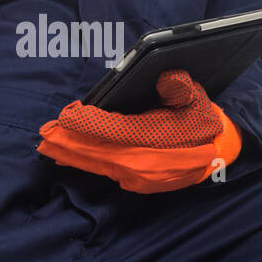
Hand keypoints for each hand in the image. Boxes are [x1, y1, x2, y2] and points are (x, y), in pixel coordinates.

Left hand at [37, 69, 242, 192]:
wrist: (217, 157)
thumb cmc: (203, 122)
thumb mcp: (199, 100)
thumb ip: (181, 88)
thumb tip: (167, 77)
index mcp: (159, 140)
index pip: (118, 130)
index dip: (90, 123)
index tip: (67, 114)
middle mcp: (147, 163)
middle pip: (100, 152)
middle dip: (70, 143)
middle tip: (44, 135)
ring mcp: (140, 178)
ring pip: (99, 165)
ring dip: (72, 156)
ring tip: (48, 146)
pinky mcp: (138, 184)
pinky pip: (105, 171)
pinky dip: (86, 163)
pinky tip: (68, 158)